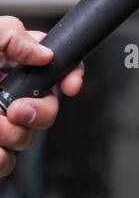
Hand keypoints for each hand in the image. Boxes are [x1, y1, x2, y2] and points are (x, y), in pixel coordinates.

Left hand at [0, 16, 84, 177]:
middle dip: (39, 112)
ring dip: (11, 135)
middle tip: (14, 110)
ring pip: (30, 139)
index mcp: (12, 64)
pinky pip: (7, 163)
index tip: (70, 85)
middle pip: (50, 109)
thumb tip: (44, 52)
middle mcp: (12, 96)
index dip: (72, 76)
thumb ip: (13, 34)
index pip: (58, 67)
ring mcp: (3, 126)